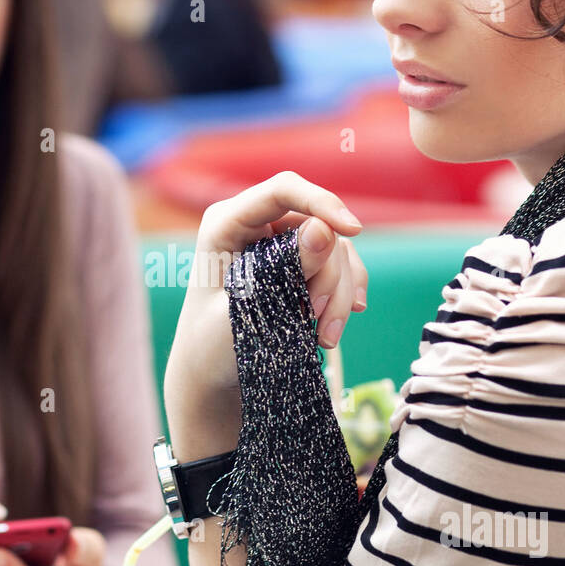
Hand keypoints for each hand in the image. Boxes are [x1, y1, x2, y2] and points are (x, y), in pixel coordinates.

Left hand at [163, 171, 366, 451]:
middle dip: (329, 276)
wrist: (210, 374)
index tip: (354, 231)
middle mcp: (254, 225)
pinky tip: (337, 326)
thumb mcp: (244, 313)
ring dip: (338, 295)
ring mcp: (278, 243)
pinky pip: (338, 267)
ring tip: (325, 338)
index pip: (282, 190)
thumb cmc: (212, 347)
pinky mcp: (297, 264)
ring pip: (334, 251)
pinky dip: (343, 296)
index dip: (322, 202)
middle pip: (317, 227)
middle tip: (320, 324)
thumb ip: (282, 273)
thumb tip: (324, 230)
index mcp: (226, 223)